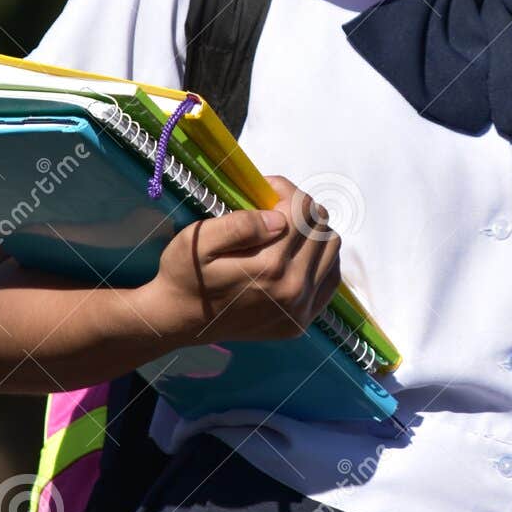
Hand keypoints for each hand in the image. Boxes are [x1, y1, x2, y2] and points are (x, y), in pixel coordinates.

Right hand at [136, 173, 341, 348]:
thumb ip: (240, 225)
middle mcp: (294, 288)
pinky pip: (330, 277)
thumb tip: (280, 218)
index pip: (303, 209)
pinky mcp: (302, 320)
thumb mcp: (199, 240)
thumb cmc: (186, 274)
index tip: (265, 191)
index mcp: (270, 266)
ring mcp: (301, 308)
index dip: (285, 191)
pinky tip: (295, 255)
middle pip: (321, 226)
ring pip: (331, 248)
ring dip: (312, 232)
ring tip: (285, 232)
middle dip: (299, 208)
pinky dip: (318, 259)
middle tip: (273, 209)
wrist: (180, 320)